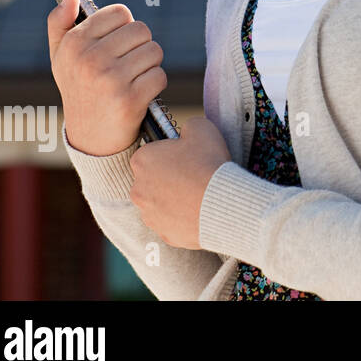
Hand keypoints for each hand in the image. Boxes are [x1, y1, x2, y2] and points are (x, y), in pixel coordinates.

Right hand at [46, 0, 167, 156]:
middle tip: (128, 65)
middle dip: (141, 46)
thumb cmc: (79, 88)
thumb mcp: (61, 57)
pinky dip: (155, 84)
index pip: (120, 13)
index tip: (116, 44)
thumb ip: (60, 23)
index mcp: (73, 44)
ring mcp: (109, 80)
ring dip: (150, 65)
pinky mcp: (129, 100)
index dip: (125, 27)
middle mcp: (89, 60)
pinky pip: (160, 75)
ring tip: (133, 79)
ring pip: (154, 51)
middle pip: (141, 30)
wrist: (90, 137)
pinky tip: (140, 94)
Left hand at [130, 117, 230, 249]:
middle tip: (194, 173)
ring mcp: (149, 214)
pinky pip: (172, 222)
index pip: (149, 153)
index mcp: (142, 160)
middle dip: (169, 177)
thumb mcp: (201, 127)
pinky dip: (184, 217)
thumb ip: (186, 127)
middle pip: (152, 179)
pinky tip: (201, 209)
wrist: (222, 203)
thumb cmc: (209, 163)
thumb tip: (185, 133)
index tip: (186, 154)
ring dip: (175, 198)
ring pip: (160, 203)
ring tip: (200, 192)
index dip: (169, 152)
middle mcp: (138, 189)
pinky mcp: (164, 233)